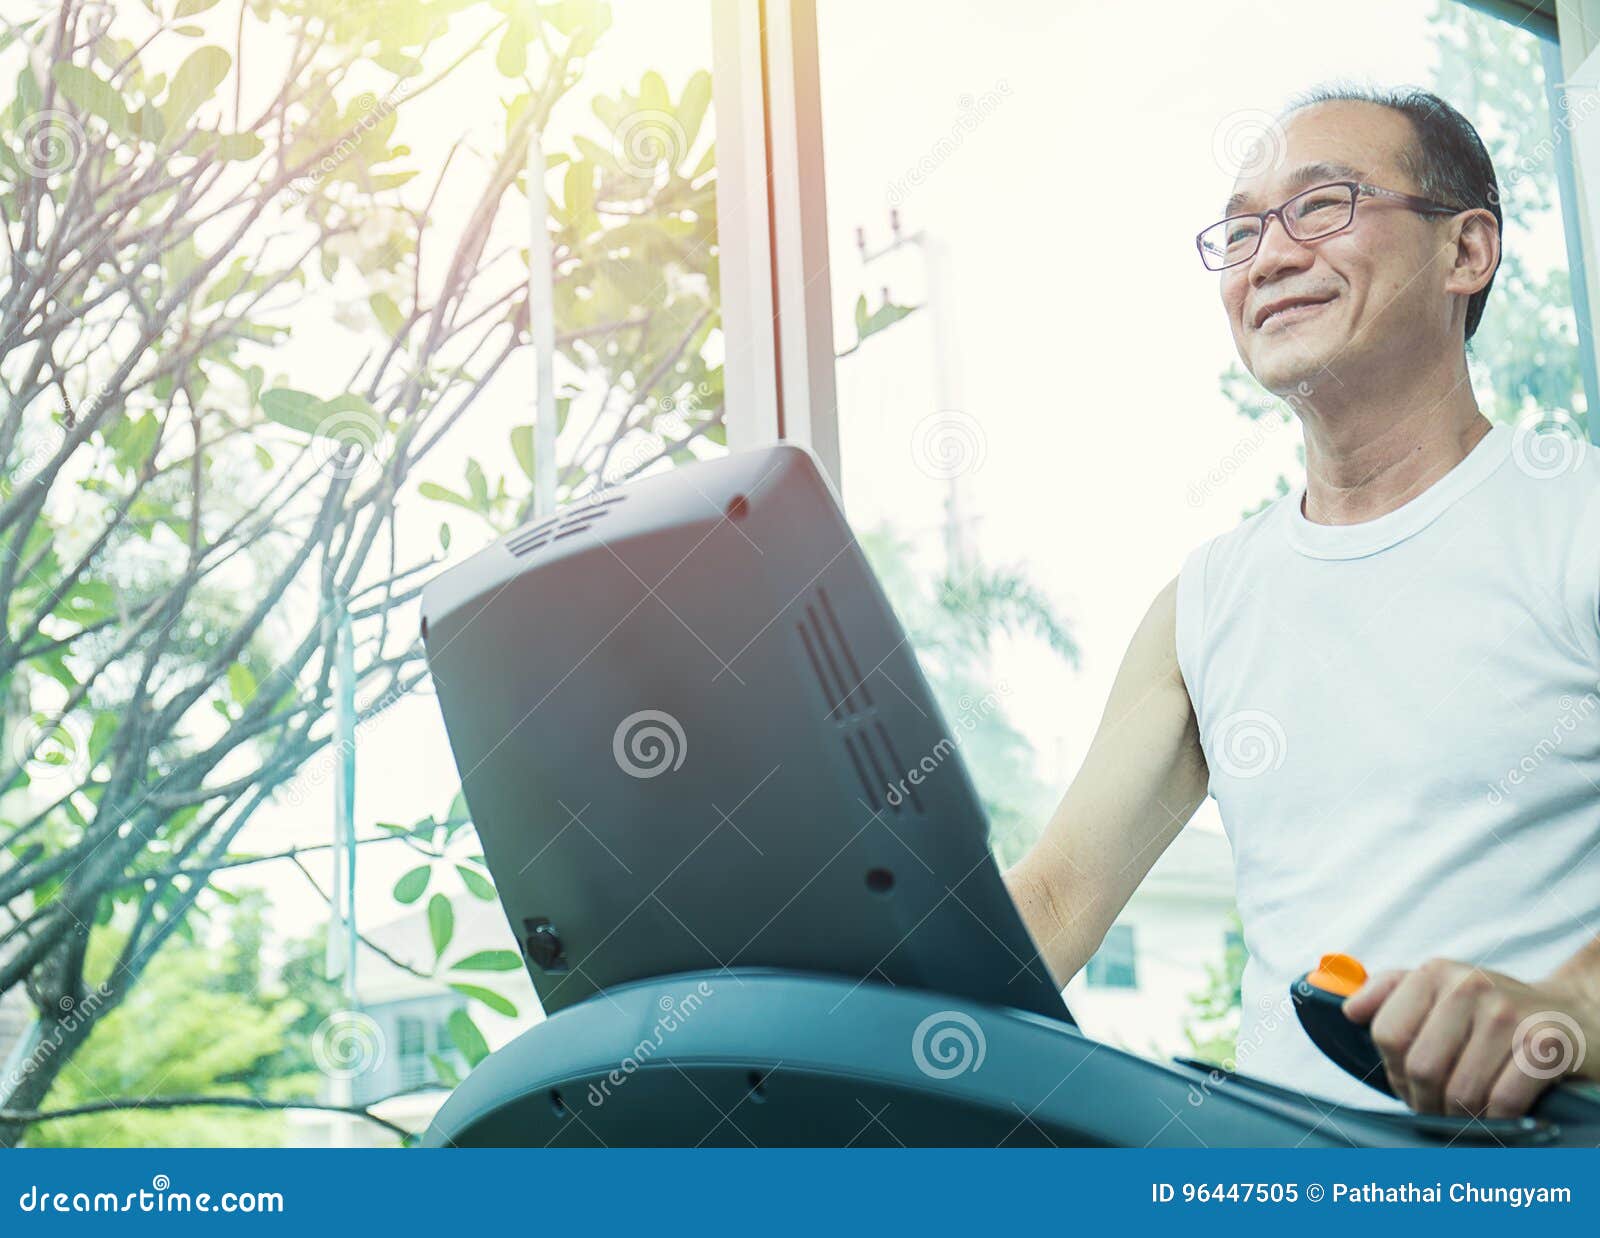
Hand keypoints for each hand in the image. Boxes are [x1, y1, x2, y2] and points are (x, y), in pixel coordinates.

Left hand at [1342, 957, 1598, 1117]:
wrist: (1575, 1018)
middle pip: (1421, 1067)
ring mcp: (1509, 1014)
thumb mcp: (1443, 990)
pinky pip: (1501, 1102)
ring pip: (1460, 1090)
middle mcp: (1470, 986)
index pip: (1387, 1033)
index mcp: (1436, 973)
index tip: (1407, 1082)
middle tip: (1436, 1109)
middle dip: (1425, 1100)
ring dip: (1460, 1116)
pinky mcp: (1545, 1045)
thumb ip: (1390, 992)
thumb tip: (1349, 1008)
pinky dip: (1497, 1120)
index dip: (1394, 1069)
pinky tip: (1498, 1114)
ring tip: (1465, 1114)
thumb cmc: (1497, 1013)